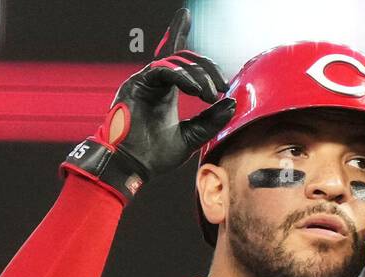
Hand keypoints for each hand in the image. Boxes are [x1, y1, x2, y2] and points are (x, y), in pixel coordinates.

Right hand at [62, 8, 235, 199]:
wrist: (133, 168)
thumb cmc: (156, 156)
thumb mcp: (192, 137)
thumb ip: (211, 120)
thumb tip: (232, 103)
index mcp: (167, 90)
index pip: (177, 57)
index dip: (178, 32)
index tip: (189, 21)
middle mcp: (156, 82)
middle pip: (184, 57)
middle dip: (206, 68)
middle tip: (221, 87)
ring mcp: (145, 82)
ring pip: (177, 62)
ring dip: (198, 75)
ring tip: (210, 95)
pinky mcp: (137, 84)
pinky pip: (163, 70)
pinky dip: (183, 77)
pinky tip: (196, 90)